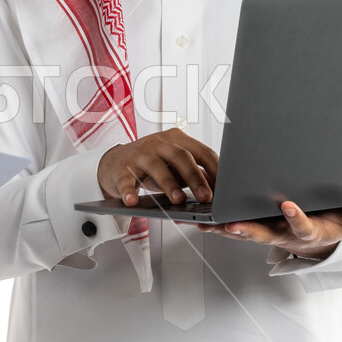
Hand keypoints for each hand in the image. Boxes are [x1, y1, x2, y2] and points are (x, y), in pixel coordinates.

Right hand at [97, 128, 218, 205]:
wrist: (114, 162)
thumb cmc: (152, 165)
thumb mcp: (175, 166)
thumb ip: (195, 173)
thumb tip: (221, 191)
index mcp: (177, 140)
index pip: (202, 152)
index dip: (215, 169)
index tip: (227, 188)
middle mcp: (159, 143)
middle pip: (181, 156)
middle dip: (195, 177)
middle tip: (206, 197)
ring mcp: (139, 154)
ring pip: (156, 166)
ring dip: (169, 184)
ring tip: (179, 200)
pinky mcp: (121, 169)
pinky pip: (126, 181)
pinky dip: (129, 191)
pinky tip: (133, 201)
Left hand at [197, 194, 341, 258]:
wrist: (323, 233)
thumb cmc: (339, 222)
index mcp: (309, 232)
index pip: (302, 226)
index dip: (296, 217)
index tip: (289, 205)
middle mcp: (285, 235)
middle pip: (264, 234)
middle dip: (247, 230)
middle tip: (231, 225)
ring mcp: (268, 232)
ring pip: (242, 232)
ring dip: (223, 228)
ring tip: (203, 222)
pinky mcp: (255, 227)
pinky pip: (233, 227)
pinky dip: (216, 223)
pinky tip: (198, 218)